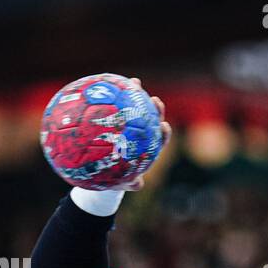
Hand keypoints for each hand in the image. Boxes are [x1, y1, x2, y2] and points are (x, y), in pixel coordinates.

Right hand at [114, 77, 171, 191]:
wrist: (105, 173)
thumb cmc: (117, 179)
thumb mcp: (124, 183)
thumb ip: (131, 184)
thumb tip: (138, 184)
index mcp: (147, 149)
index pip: (160, 140)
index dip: (164, 132)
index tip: (164, 126)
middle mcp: (141, 136)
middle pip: (151, 120)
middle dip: (155, 109)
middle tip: (154, 100)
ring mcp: (129, 126)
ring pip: (135, 108)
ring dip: (135, 94)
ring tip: (133, 82)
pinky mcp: (117, 119)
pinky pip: (114, 106)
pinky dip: (112, 96)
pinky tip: (104, 84)